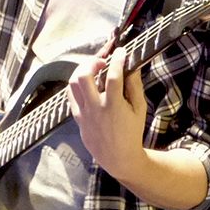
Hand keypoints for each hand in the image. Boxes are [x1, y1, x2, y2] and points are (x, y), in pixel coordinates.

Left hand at [68, 49, 147, 183]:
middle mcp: (96, 108)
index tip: (120, 51)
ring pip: (73, 84)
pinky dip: (76, 85)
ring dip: (82, 71)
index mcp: (114, 106)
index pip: (113, 76)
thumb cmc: (132, 132)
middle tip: (102, 61)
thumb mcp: (140, 109)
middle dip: (92, 62)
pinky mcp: (78, 118)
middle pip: (84, 76)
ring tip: (93, 69)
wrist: (118, 158)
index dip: (117, 59)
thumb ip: (135, 86)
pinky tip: (86, 83)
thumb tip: (132, 66)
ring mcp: (84, 113)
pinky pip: (70, 96)